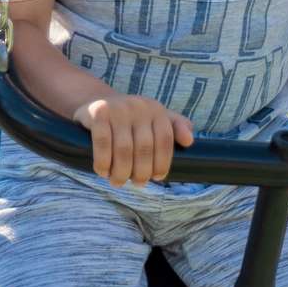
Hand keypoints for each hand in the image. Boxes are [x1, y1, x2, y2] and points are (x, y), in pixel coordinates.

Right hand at [73, 93, 194, 187]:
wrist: (98, 103)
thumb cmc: (131, 119)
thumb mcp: (155, 119)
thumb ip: (175, 127)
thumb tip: (189, 141)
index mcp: (156, 110)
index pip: (165, 140)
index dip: (162, 163)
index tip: (157, 178)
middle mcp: (140, 106)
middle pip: (145, 148)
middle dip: (141, 172)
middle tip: (137, 183)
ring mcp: (118, 108)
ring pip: (124, 149)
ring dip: (121, 171)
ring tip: (118, 181)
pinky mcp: (98, 112)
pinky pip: (103, 142)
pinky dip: (103, 162)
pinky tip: (102, 171)